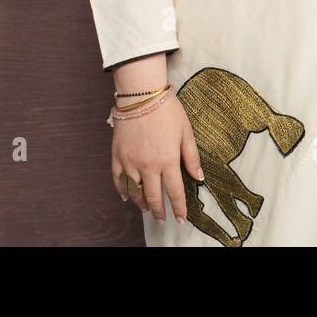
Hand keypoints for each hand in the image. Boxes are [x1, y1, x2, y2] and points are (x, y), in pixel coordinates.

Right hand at [110, 94, 205, 225]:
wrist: (141, 95)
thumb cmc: (167, 111)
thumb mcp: (186, 132)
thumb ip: (192, 157)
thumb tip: (199, 177)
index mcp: (167, 160)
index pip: (175, 191)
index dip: (179, 207)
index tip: (181, 219)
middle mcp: (148, 166)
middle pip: (153, 197)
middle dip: (160, 211)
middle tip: (163, 220)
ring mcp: (130, 162)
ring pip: (135, 192)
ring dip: (142, 204)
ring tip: (147, 210)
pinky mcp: (117, 156)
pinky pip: (118, 180)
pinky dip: (123, 191)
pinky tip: (127, 197)